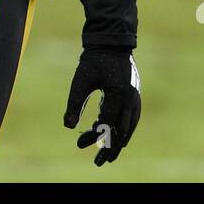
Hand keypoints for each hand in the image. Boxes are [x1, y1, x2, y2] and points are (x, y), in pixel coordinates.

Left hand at [63, 48, 140, 165]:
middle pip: (121, 130)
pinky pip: (133, 117)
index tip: (79, 144)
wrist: (111, 41)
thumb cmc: (94, 60)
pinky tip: (118, 135)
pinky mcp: (134, 94)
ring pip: (129, 126)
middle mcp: (130, 98)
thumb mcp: (81, 81)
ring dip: (120, 141)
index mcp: (118, 95)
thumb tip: (68, 126)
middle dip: (110, 147)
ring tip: (111, 154)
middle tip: (99, 162)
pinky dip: (126, 129)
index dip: (93, 136)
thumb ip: (75, 103)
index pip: (106, 123)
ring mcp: (135, 97)